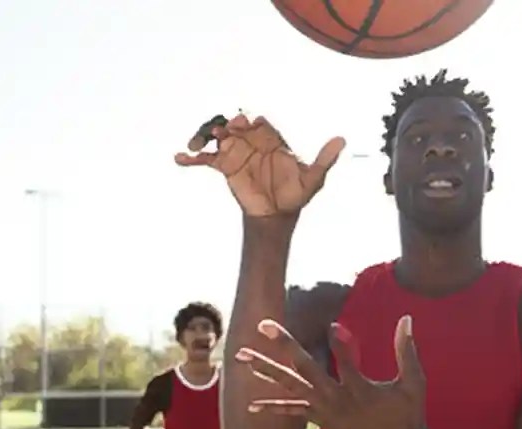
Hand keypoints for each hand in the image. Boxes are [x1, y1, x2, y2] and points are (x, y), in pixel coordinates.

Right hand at [175, 113, 345, 216]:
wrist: (276, 215)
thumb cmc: (295, 195)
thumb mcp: (313, 179)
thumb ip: (324, 159)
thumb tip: (342, 141)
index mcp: (271, 139)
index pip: (257, 121)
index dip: (249, 121)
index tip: (242, 126)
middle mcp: (251, 141)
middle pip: (234, 122)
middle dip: (225, 123)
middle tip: (221, 132)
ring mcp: (236, 152)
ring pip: (217, 135)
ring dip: (204, 133)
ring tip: (196, 144)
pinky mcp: (224, 167)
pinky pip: (205, 159)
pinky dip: (192, 158)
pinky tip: (179, 159)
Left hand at [235, 315, 426, 428]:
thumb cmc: (409, 413)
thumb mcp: (414, 382)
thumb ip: (407, 350)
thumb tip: (406, 318)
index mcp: (361, 390)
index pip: (345, 360)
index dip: (339, 341)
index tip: (331, 326)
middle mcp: (337, 400)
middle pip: (305, 368)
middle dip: (283, 345)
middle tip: (262, 325)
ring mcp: (326, 411)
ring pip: (291, 387)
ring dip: (266, 371)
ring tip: (242, 357)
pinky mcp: (322, 421)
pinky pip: (294, 412)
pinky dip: (274, 407)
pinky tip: (251, 405)